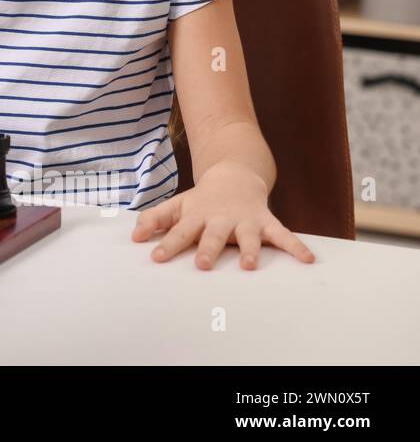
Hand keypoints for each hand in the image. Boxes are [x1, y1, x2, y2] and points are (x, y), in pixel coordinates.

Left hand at [130, 161, 314, 269]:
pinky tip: (308, 259)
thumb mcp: (177, 205)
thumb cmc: (202, 200)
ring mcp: (245, 220)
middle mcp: (221, 219)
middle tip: (203, 264)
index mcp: (197, 216)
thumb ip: (155, 219)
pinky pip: (283, 235)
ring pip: (248, 236)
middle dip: (208, 250)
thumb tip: (133, 236)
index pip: (179, 232)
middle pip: (213, 236)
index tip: (156, 257)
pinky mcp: (266, 222)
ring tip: (248, 266)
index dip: (167, 244)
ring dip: (249, 250)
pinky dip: (296, 246)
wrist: (234, 176)